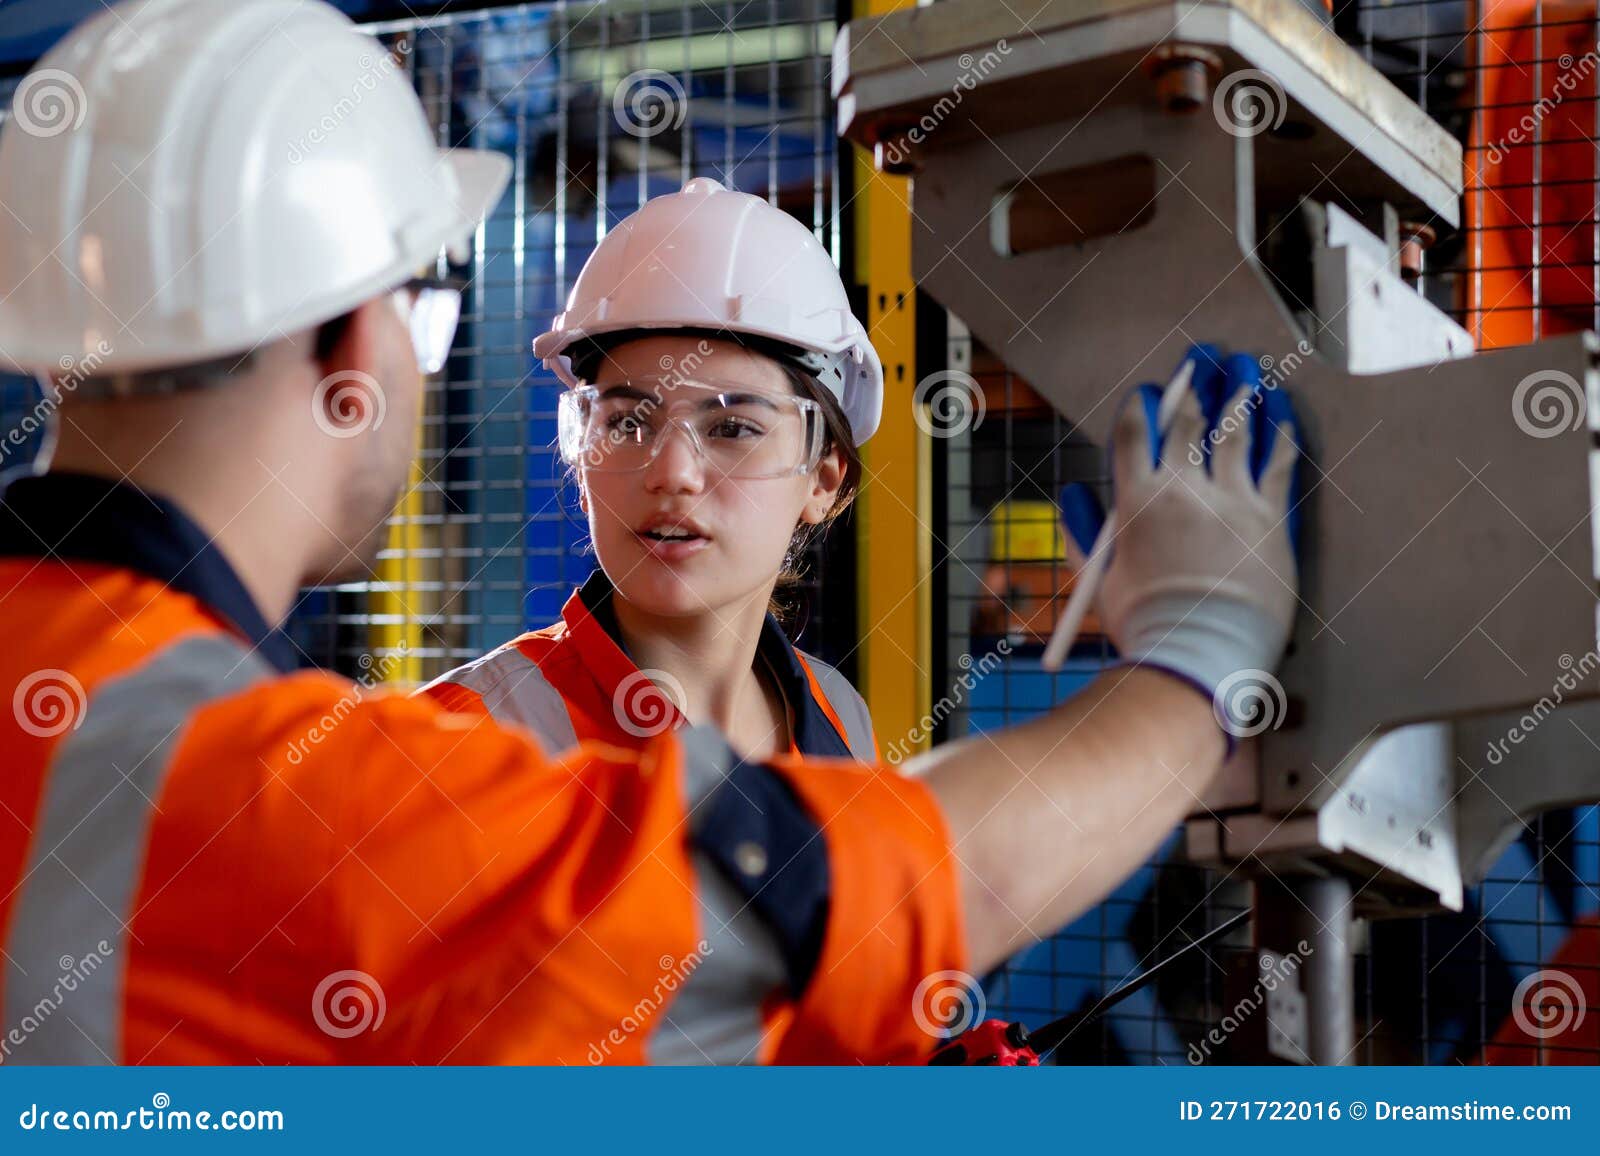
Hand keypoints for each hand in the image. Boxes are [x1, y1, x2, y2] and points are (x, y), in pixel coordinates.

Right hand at [1060, 346, 1300, 726]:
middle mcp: (1184, 491)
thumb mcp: (1099, 579)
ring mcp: (1231, 501)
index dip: (1142, 406)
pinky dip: (1279, 432)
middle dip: (1193, 383)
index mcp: (1138, 500)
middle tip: (1201, 357)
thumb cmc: (1146, 624)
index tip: (1149, 391)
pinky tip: (1281, 411)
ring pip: (1236, 431)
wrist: (1201, 655)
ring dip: (1240, 393)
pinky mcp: (1268, 519)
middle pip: (1188, 421)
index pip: (1136, 434)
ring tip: (1245, 367)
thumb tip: (1072, 495)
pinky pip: (1277, 463)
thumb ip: (1084, 532)